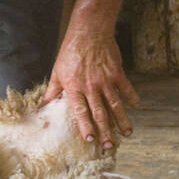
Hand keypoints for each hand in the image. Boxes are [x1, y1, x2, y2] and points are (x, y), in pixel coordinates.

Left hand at [43, 32, 137, 149]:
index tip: (90, 140)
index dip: (85, 127)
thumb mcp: (57, 71)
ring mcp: (105, 81)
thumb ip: (53, 91)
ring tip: (127, 134)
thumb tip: (42, 106)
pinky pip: (126, 88)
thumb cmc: (70, 52)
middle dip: (105, 131)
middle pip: (99, 113)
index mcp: (74, 88)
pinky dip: (131, 97)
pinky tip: (136, 106)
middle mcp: (90, 87)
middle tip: (109, 146)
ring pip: (115, 105)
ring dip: (122, 120)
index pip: (80, 112)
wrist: (88, 32)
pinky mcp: (116, 73)